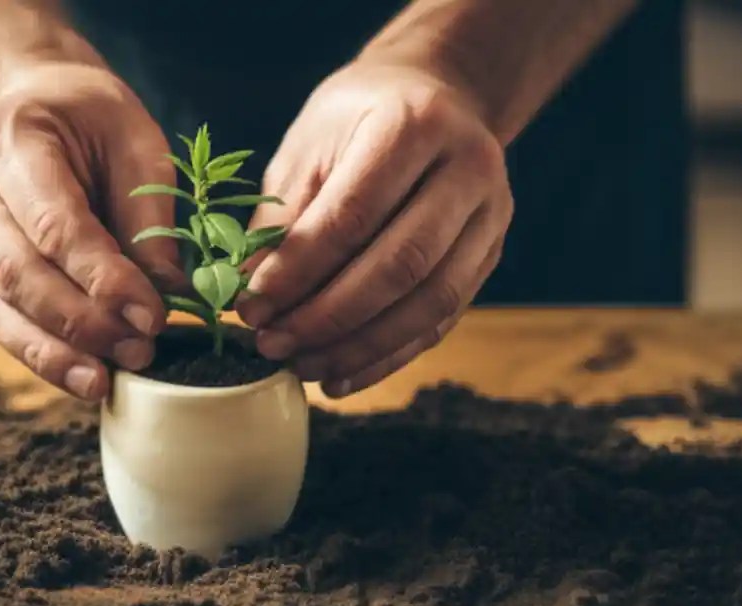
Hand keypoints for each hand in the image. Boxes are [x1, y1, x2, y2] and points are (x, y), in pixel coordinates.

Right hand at [0, 63, 182, 400]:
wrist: (27, 98)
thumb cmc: (89, 116)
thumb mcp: (134, 139)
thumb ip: (148, 215)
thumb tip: (167, 295)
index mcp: (10, 136)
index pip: (53, 224)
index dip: (103, 279)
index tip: (152, 317)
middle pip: (15, 271)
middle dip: (80, 323)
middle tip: (138, 351)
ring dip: (52, 352)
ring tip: (103, 382)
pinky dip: (36, 351)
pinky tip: (78, 374)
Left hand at [236, 62, 511, 397]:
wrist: (434, 95)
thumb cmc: (357, 118)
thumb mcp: (308, 145)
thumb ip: (281, 216)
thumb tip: (250, 297)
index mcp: (415, 124)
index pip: (352, 215)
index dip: (299, 269)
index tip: (252, 305)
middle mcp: (468, 169)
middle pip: (400, 265)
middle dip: (327, 317)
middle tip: (271, 344)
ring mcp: (491, 216)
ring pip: (428, 302)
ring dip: (358, 347)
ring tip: (301, 367)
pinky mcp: (490, 256)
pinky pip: (440, 320)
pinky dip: (387, 356)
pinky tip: (339, 374)